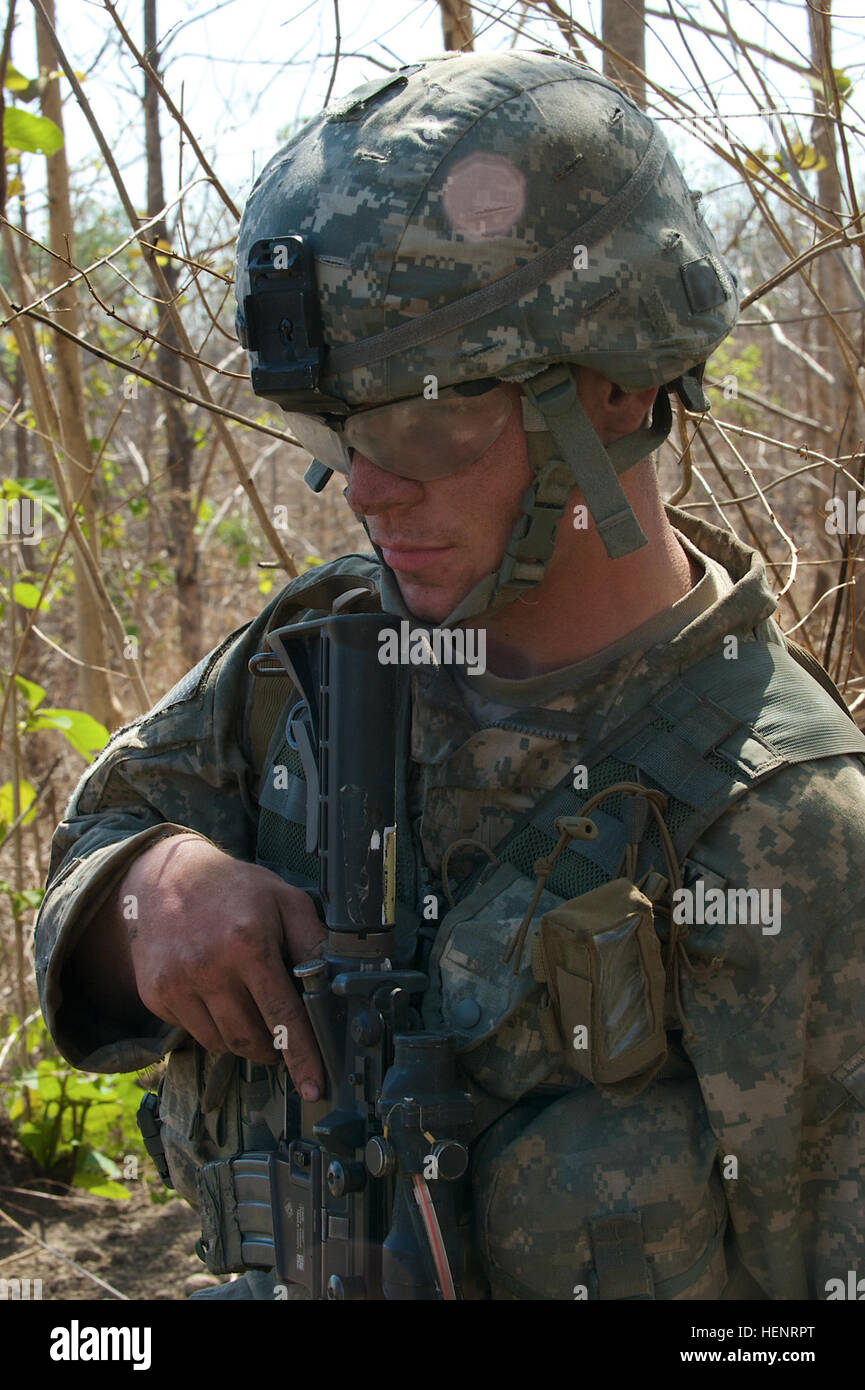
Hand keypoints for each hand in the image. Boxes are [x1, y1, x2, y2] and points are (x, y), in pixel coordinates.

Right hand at [121, 835, 325, 1098]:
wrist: (165, 876)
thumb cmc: (234, 888)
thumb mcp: (285, 901)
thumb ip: (314, 942)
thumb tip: (340, 982)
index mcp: (247, 944)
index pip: (282, 1015)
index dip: (301, 1055)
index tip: (313, 1086)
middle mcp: (208, 968)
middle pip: (250, 1039)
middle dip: (273, 1049)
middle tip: (282, 1039)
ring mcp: (177, 984)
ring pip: (221, 1043)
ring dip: (243, 1040)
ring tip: (250, 1011)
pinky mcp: (155, 995)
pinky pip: (193, 1032)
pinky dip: (212, 1026)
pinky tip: (217, 996)